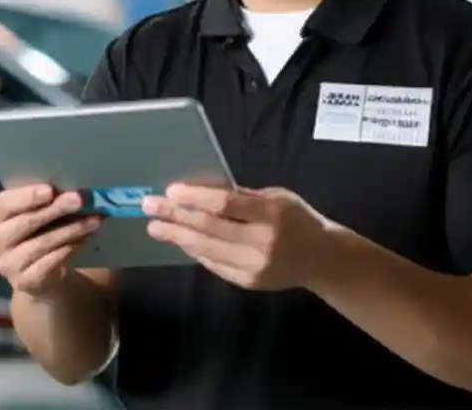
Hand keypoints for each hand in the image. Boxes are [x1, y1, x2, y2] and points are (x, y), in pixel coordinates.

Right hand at [0, 184, 102, 297]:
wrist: (37, 273)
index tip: (49, 190)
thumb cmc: (37, 231)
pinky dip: (69, 249)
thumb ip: (47, 200)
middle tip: (79, 200)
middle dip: (54, 210)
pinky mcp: (24, 282)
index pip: (4, 204)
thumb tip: (76, 190)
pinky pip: (49, 263)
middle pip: (24, 223)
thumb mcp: (37, 212)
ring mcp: (7, 264)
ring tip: (93, 220)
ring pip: (41, 244)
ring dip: (70, 230)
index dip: (26, 197)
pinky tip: (84, 239)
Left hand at [142, 183, 333, 290]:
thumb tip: (201, 190)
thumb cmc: (297, 219)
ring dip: (177, 236)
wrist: (322, 259)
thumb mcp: (277, 197)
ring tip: (155, 227)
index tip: (170, 190)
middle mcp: (262, 241)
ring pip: (206, 249)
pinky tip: (180, 241)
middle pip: (210, 227)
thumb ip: (243, 196)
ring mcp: (253, 266)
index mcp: (272, 213)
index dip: (195, 197)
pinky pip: (214, 264)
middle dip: (175, 215)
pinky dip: (195, 251)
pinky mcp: (247, 282)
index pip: (225, 204)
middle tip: (149, 206)